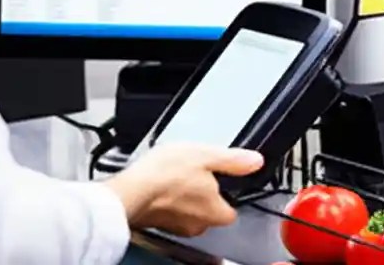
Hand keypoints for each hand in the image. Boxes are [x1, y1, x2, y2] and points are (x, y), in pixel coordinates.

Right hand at [104, 143, 264, 236]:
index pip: (233, 209)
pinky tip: (159, 183)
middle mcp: (198, 225)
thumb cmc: (165, 175)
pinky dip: (166, 199)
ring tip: (175, 175)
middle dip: (204, 193)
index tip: (222, 180)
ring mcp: (175, 227)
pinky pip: (168, 211)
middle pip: (210, 210)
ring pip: (188, 211)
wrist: (128, 191)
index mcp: (216, 212)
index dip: (228, 194)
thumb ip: (233, 161)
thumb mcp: (206, 156)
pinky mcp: (156, 223)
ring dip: (183, 195)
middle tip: (195, 173)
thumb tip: (255, 161)